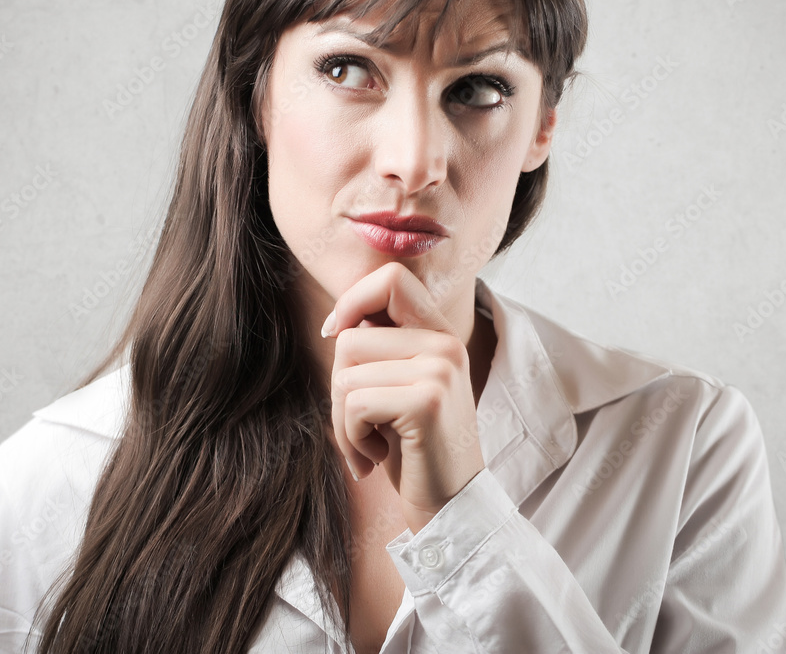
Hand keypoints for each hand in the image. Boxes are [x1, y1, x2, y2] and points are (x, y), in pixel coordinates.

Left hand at [324, 262, 485, 533]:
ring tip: (369, 444)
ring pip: (345, 373)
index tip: (336, 335)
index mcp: (440, 334)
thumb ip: (381, 348)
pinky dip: (350, 437)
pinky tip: (375, 458)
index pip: (391, 278)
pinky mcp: (427, 400)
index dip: (352, 300)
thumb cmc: (413, 450)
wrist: (450, 508)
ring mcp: (440, 370)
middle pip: (350, 337)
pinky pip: (353, 404)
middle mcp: (445, 344)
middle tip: (362, 426)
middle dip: (339, 388)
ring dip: (342, 420)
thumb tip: (337, 323)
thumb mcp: (398, 387)